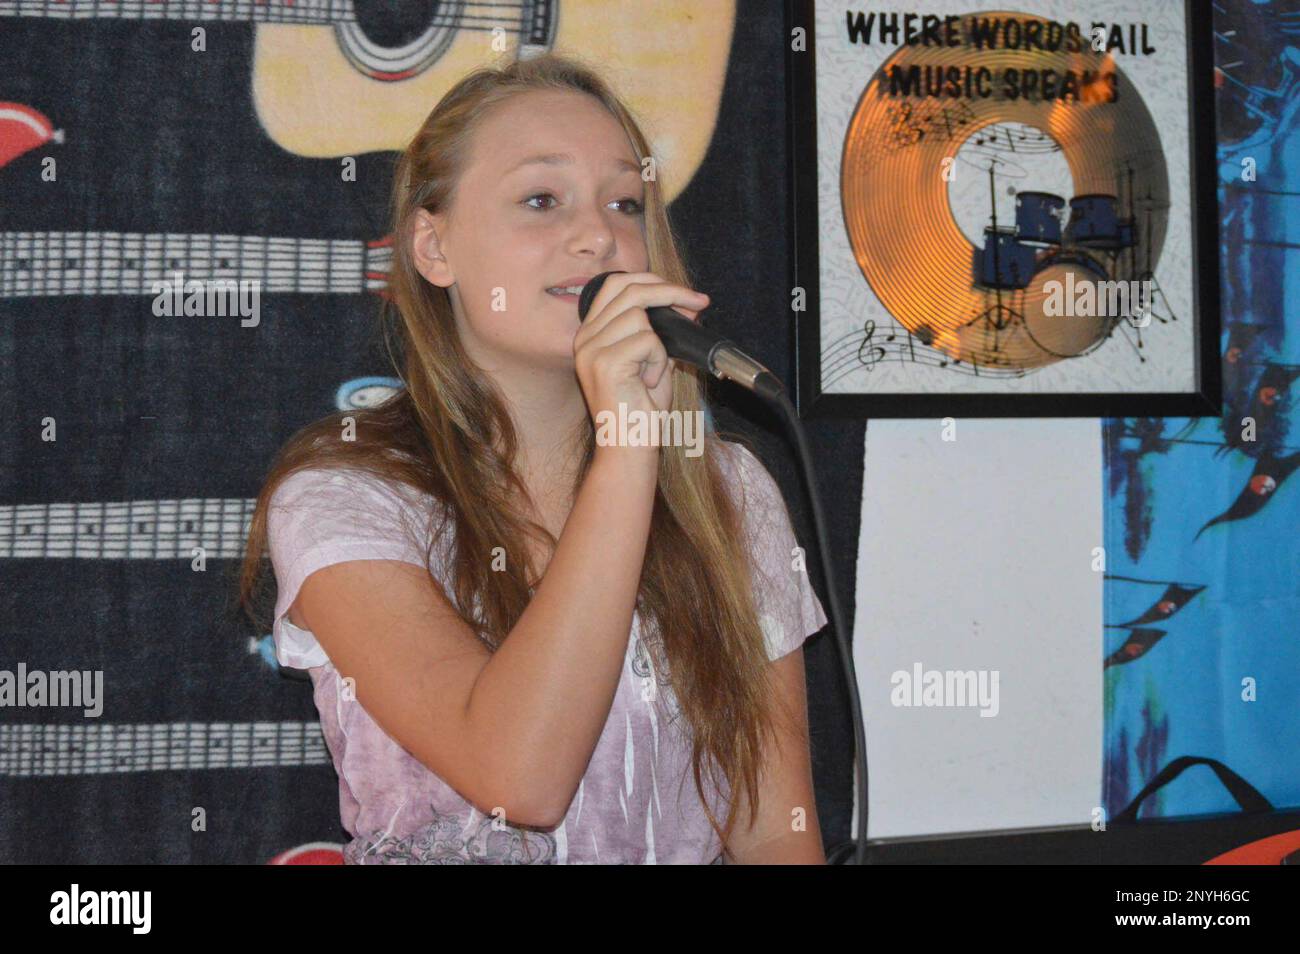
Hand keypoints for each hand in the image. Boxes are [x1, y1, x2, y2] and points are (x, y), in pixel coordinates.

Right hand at [572, 272, 709, 441]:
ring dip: (659, 344)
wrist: (629, 446)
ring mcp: (591, 349)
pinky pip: (648, 341)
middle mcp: (585, 338)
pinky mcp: (605, 362)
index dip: (651, 281)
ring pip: (640, 315)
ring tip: (653, 373)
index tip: (684, 294)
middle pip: (628, 289)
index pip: (615, 285)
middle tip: (698, 303)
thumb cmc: (641, 410)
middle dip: (669, 291)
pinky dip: (659, 361)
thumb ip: (660, 330)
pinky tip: (648, 384)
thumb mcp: (652, 360)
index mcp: (590, 334)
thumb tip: (686, 302)